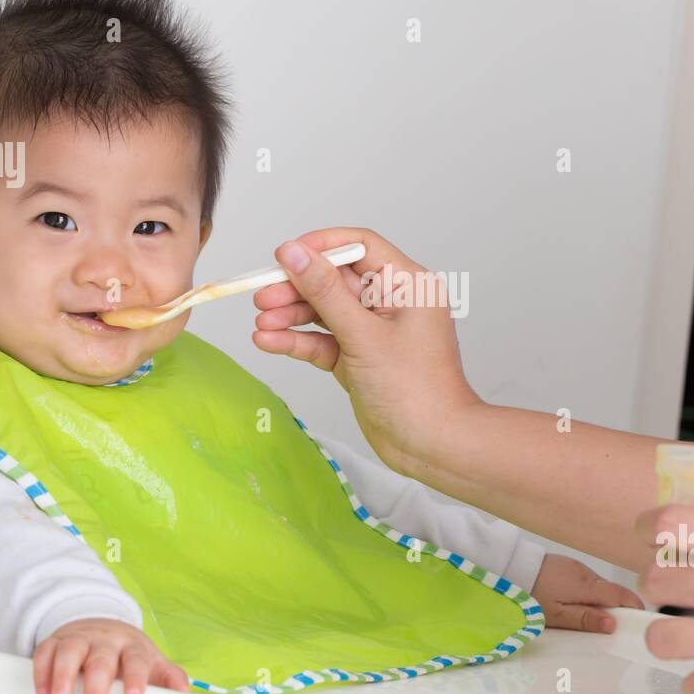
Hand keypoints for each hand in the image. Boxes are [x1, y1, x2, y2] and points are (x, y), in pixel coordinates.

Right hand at [33, 618, 190, 693]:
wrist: (104, 627)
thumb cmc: (129, 654)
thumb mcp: (152, 663)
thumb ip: (168, 677)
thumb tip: (185, 692)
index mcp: (133, 647)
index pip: (136, 659)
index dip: (135, 677)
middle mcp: (106, 641)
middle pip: (101, 661)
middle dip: (97, 690)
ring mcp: (80, 639)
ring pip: (71, 651)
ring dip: (64, 675)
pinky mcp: (57, 641)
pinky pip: (46, 650)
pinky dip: (42, 670)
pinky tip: (42, 691)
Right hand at [252, 228, 479, 474]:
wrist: (432, 446)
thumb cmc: (415, 391)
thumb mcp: (363, 335)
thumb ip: (325, 292)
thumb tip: (294, 252)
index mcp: (407, 285)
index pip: (359, 247)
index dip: (320, 247)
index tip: (284, 256)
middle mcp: (392, 303)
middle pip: (335, 280)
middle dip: (297, 288)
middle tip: (261, 297)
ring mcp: (374, 332)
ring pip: (325, 312)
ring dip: (291, 316)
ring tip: (261, 323)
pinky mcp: (359, 359)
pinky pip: (324, 341)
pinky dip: (298, 341)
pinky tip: (268, 341)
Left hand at [531, 553, 642, 632]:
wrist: (508, 567)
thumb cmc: (532, 594)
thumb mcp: (556, 615)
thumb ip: (585, 619)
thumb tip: (613, 624)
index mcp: (587, 585)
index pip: (621, 595)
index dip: (634, 608)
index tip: (639, 624)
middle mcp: (586, 573)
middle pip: (611, 592)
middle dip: (616, 609)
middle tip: (614, 630)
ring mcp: (576, 567)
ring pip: (598, 587)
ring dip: (600, 602)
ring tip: (590, 620)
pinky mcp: (566, 565)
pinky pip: (585, 582)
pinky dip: (587, 594)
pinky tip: (575, 605)